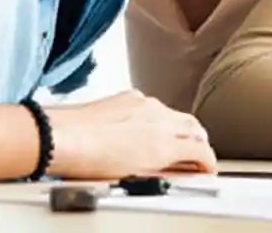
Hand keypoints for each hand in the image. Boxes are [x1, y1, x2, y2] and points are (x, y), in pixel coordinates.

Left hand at [46, 90, 216, 179]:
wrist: (63, 137)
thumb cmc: (89, 159)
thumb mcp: (134, 174)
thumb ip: (161, 169)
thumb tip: (173, 172)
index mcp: (165, 143)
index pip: (202, 150)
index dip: (209, 162)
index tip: (207, 168)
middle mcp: (160, 119)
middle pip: (195, 127)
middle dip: (200, 142)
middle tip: (198, 155)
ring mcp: (146, 104)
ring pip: (176, 114)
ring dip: (180, 128)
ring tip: (173, 142)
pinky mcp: (130, 96)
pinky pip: (154, 106)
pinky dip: (157, 118)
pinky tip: (145, 128)